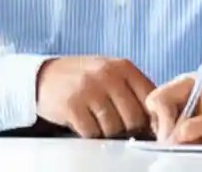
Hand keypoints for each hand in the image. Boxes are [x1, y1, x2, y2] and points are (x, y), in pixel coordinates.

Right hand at [35, 56, 156, 138]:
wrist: (44, 75)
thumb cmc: (84, 78)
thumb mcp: (111, 72)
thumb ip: (133, 88)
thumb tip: (157, 117)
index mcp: (124, 66)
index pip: (150, 97)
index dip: (151, 117)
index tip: (147, 126)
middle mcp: (108, 75)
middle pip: (133, 117)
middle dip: (129, 129)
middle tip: (120, 129)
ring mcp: (89, 89)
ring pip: (113, 128)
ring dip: (108, 133)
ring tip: (100, 123)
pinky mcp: (71, 105)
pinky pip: (91, 132)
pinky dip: (91, 134)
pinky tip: (86, 124)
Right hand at [144, 75, 201, 142]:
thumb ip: (194, 127)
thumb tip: (175, 136)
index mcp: (186, 84)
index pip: (158, 99)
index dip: (163, 118)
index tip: (172, 135)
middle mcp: (178, 93)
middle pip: (154, 111)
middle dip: (163, 127)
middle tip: (175, 142)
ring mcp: (176, 108)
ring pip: (157, 124)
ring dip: (167, 135)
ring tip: (185, 142)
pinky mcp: (177, 123)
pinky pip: (164, 133)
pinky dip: (170, 140)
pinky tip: (184, 143)